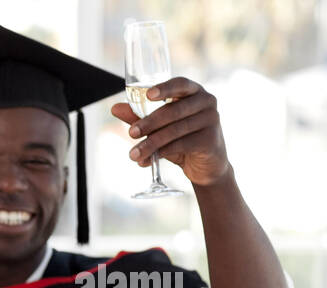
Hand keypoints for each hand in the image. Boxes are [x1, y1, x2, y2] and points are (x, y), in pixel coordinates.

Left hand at [110, 77, 230, 186]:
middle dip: (149, 123)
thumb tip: (114, 108)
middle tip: (131, 133)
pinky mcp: (210, 139)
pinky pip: (182, 145)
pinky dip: (161, 153)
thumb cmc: (181, 138)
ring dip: (151, 143)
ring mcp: (211, 119)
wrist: (205, 165)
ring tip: (134, 155)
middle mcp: (206, 101)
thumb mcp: (160, 127)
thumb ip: (139, 116)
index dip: (165, 88)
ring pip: (176, 130)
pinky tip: (147, 162)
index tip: (149, 95)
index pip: (180, 84)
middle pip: (174, 110)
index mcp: (193, 91)